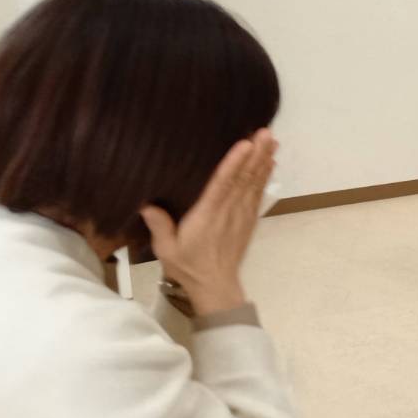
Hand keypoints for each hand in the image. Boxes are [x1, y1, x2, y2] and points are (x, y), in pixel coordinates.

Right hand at [140, 129, 275, 315]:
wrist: (216, 286)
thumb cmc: (188, 266)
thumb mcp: (166, 249)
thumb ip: (159, 225)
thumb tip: (145, 204)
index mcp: (208, 215)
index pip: (223, 185)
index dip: (234, 164)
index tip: (245, 145)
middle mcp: (228, 211)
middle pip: (244, 178)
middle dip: (255, 154)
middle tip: (265, 131)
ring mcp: (242, 214)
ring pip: (254, 183)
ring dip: (263, 160)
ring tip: (271, 139)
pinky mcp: (248, 219)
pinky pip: (258, 193)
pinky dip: (264, 176)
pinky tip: (270, 161)